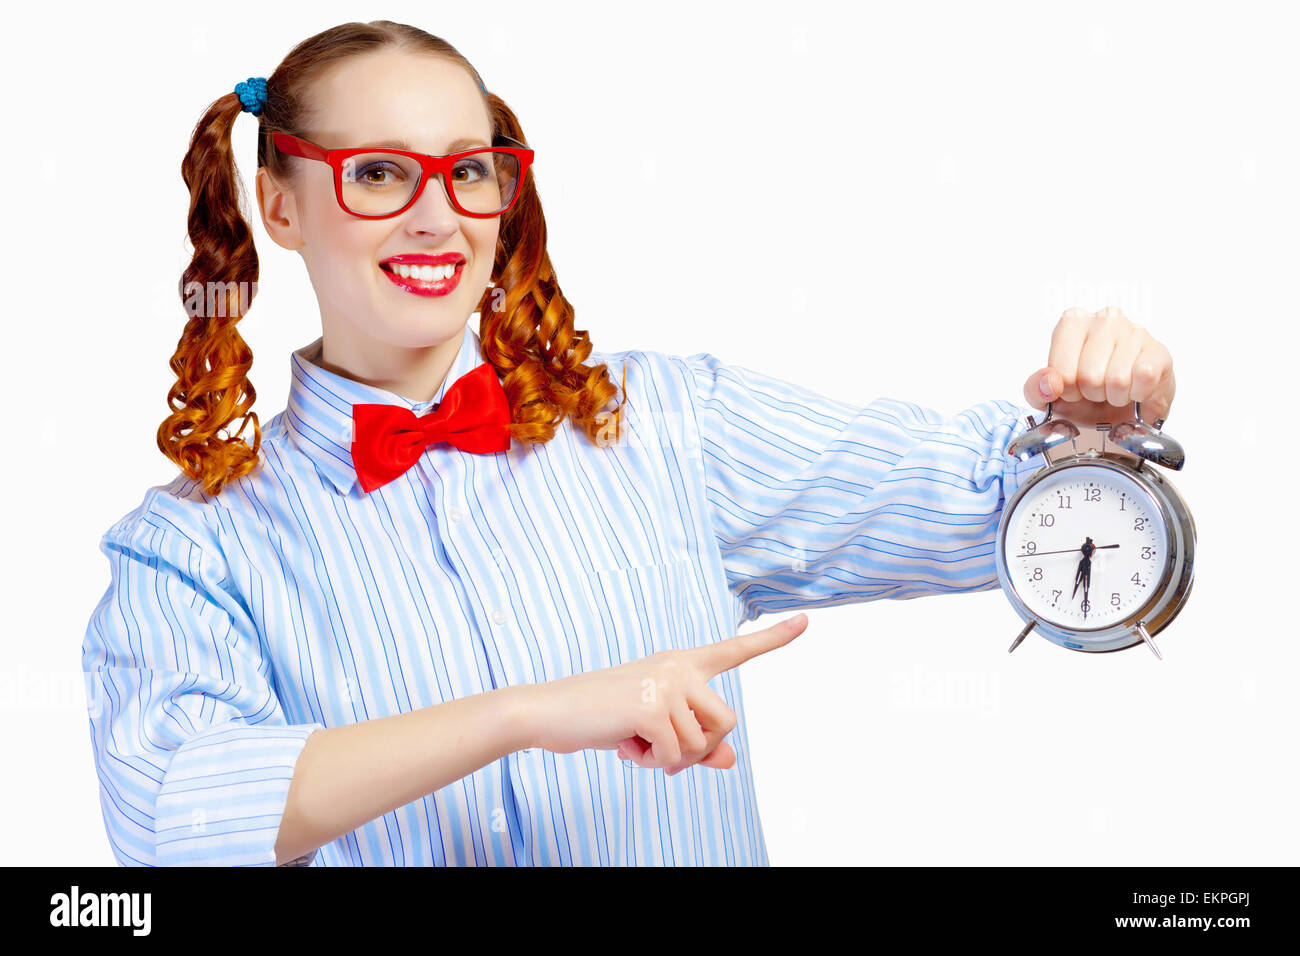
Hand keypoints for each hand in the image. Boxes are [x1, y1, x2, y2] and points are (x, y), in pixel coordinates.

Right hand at [524, 613, 809, 775]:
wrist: (548, 713)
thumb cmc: (600, 718)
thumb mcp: (652, 729)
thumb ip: (694, 741)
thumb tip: (729, 759)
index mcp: (680, 664)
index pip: (733, 650)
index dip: (772, 639)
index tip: (806, 621)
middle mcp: (678, 667)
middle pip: (726, 723)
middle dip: (698, 749)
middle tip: (658, 750)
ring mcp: (666, 684)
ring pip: (701, 744)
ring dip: (669, 759)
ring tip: (633, 743)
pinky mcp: (651, 707)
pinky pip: (674, 756)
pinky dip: (650, 763)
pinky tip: (624, 746)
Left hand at [1022, 307, 1175, 426]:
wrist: (1123, 411)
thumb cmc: (1085, 396)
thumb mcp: (1050, 396)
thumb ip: (1036, 389)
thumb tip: (1049, 384)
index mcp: (1072, 322)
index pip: (1061, 370)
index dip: (1067, 389)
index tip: (1074, 387)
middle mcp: (1105, 318)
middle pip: (1089, 376)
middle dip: (1092, 393)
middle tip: (1098, 389)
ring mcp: (1135, 331)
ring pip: (1117, 380)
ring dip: (1115, 396)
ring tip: (1117, 389)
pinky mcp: (1159, 351)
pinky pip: (1144, 378)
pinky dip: (1138, 394)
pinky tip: (1136, 388)